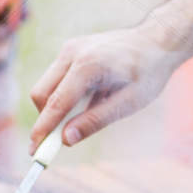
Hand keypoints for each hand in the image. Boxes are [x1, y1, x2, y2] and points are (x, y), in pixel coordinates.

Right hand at [28, 26, 183, 149]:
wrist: (158, 40)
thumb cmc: (148, 72)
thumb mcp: (129, 103)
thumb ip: (96, 121)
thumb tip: (66, 139)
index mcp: (88, 65)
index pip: (56, 103)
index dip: (43, 130)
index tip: (34, 153)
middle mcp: (73, 52)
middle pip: (42, 93)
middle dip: (46, 119)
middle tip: (57, 142)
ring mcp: (70, 48)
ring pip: (46, 85)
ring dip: (57, 106)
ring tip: (92, 108)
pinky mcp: (71, 49)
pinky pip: (57, 77)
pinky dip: (65, 94)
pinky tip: (93, 96)